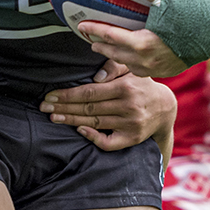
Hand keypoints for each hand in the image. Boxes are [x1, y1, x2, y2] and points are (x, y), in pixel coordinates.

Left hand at [42, 59, 176, 151]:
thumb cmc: (142, 85)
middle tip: (44, 108)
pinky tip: (79, 130)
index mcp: (125, 87)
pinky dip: (93, 137)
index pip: (90, 92)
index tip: (50, 96)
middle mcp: (128, 106)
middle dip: (63, 108)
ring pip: (94, 123)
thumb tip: (94, 78)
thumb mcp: (131, 70)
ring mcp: (130, 124)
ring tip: (54, 118)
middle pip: (88, 108)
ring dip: (71, 121)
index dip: (67, 95)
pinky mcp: (131, 138)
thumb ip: (113, 67)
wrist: (165, 108)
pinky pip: (108, 142)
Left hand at [76, 0, 190, 77]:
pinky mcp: (167, 71)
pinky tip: (130, 57)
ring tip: (107, 48)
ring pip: (127, 64)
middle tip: (90, 39)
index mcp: (143, 42)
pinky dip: (131, 63)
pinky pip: (142, 70)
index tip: (81, 26)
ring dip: (115, 56)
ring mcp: (157, 68)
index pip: (110, 35)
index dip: (94, 30)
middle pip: (115, 53)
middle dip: (100, 45)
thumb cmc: (192, 13)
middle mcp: (147, 59)